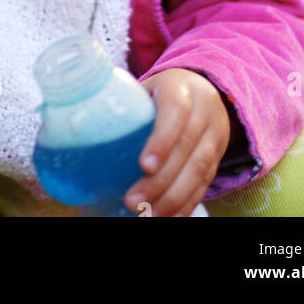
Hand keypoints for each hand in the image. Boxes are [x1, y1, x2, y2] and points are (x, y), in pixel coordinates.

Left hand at [123, 68, 231, 216]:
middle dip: (161, 180)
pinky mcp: (218, 156)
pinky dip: (187, 203)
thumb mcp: (146, 87)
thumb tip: (85, 125)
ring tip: (148, 214)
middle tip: (133, 200)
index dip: (162, 140)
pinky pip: (206, 183)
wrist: (203, 87)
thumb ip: (127, 104)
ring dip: (173, 197)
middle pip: (187, 148)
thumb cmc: (161, 91)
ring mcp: (215, 134)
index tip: (143, 166)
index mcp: (181, 87)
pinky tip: (169, 216)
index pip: (176, 111)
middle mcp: (204, 110)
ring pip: (199, 169)